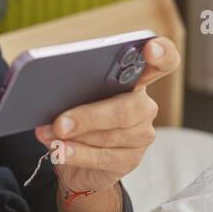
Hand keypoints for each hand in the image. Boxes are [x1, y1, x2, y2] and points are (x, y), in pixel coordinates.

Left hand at [34, 37, 181, 193]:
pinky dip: (78, 154)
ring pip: (111, 135)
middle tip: (59, 122)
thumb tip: (54, 89)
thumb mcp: (74, 97)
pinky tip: (61, 150)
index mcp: (135, 79)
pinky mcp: (131, 160)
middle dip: (88, 116)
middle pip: (125, 108)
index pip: (163, 62)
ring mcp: (142, 135)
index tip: (149, 49)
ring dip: (75, 136)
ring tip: (49, 134)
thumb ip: (73, 88)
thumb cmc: (77, 119)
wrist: (77, 162)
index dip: (162, 53)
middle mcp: (144, 106)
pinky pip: (104, 157)